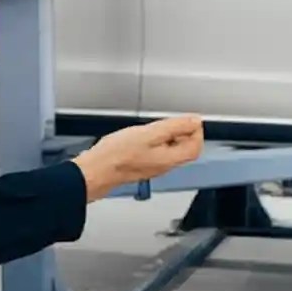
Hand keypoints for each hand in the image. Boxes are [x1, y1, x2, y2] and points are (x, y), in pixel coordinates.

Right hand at [71, 114, 204, 201]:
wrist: (96, 171)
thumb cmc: (118, 155)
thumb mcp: (150, 133)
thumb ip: (175, 127)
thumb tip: (194, 122)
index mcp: (170, 159)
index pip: (195, 147)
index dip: (196, 131)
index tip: (190, 119)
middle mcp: (163, 166)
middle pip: (184, 150)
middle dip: (183, 133)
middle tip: (175, 121)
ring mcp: (151, 167)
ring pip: (169, 151)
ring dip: (169, 137)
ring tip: (158, 126)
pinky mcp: (140, 166)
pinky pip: (156, 153)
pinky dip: (156, 142)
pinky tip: (144, 136)